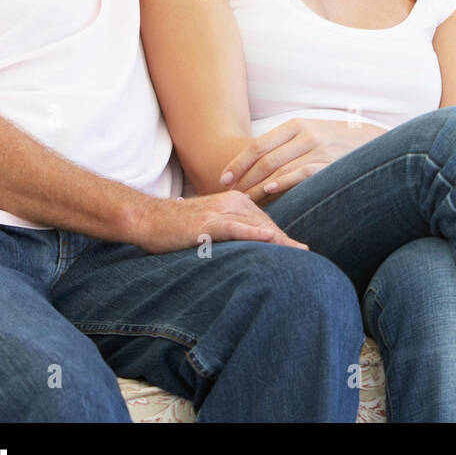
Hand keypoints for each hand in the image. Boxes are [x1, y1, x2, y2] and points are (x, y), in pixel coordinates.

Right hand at [135, 191, 306, 252]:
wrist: (149, 219)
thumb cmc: (179, 227)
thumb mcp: (211, 226)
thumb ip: (232, 229)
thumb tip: (252, 243)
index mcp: (236, 201)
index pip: (265, 221)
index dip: (282, 237)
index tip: (300, 249)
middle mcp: (233, 202)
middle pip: (266, 224)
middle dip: (286, 240)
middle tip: (306, 254)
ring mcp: (221, 210)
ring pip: (256, 226)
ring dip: (278, 240)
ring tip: (297, 253)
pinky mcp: (209, 222)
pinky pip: (235, 227)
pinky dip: (253, 233)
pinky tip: (269, 238)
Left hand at [220, 118, 385, 202]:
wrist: (373, 141)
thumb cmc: (336, 142)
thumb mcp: (311, 134)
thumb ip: (287, 145)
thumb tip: (257, 166)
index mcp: (295, 125)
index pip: (258, 145)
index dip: (238, 163)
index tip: (223, 179)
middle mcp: (305, 134)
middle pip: (264, 158)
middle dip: (244, 178)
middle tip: (231, 195)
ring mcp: (318, 148)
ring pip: (278, 167)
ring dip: (258, 186)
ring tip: (244, 200)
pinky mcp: (330, 163)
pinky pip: (301, 173)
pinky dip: (283, 182)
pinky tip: (269, 190)